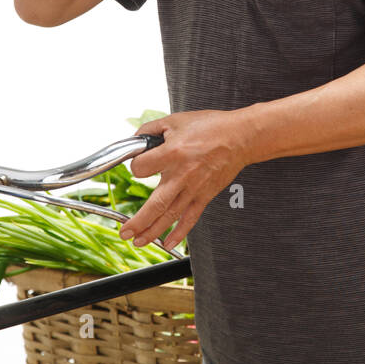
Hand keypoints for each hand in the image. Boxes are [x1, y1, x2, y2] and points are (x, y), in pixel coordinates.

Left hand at [119, 109, 255, 251]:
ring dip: (153, 231)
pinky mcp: (205, 195)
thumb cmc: (211, 127)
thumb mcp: (175, 120)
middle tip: (124, 232)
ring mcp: (194, 188)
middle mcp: (182, 174)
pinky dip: (179, 233)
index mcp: (172, 153)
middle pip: (155, 204)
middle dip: (137, 221)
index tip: (138, 165)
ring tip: (139, 242)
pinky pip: (190, 218)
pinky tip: (168, 243)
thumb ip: (150, 130)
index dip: (135, 166)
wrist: (240, 137)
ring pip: (170, 215)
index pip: (141, 169)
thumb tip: (134, 141)